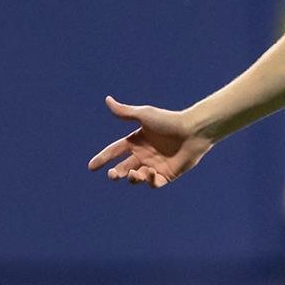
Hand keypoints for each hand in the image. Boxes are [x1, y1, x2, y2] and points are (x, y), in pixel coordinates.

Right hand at [87, 96, 212, 187]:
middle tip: (112, 175)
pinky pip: (154, 183)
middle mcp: (144, 154)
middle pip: (123, 168)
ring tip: (134, 173)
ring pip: (136, 177)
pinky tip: (150, 173)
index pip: (114, 151)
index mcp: (136, 140)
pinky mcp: (167, 175)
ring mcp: (155, 165)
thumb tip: (107, 100)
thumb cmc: (169, 121)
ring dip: (132, 178)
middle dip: (115, 173)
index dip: (102, 158)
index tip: (91, 167)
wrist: (193, 131)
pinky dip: (149, 181)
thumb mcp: (144, 115)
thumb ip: (125, 112)